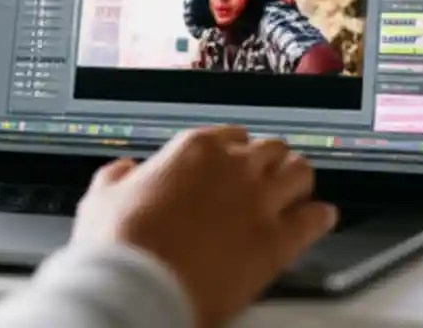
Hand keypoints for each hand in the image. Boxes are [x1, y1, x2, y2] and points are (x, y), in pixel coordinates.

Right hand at [73, 126, 337, 327]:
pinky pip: (316, 218)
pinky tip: (319, 220)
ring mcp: (260, 201)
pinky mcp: (278, 240)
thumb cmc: (119, 246)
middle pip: (271, 149)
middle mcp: (234, 166)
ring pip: (301, 172)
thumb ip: (118, 177)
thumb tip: (124, 171)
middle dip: (269, 163)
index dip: (233, 151)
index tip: (230, 164)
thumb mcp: (101, 198)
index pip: (230, 135)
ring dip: (297, 181)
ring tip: (295, 193)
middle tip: (265, 178)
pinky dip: (320, 217)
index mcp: (194, 149)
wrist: (139, 287)